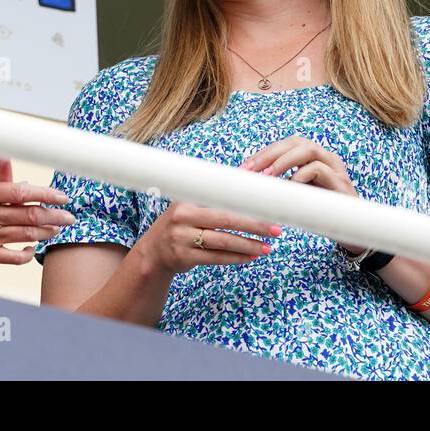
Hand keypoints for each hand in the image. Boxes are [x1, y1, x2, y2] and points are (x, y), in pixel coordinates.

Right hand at [0, 150, 73, 273]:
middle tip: (69, 215)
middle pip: (29, 215)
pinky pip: (11, 256)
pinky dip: (25, 254)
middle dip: (54, 215)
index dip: (45, 194)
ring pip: (24, 234)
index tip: (61, 195)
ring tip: (58, 229)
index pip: (21, 192)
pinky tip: (33, 250)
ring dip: (45, 232)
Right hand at [134, 201, 280, 275]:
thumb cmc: (180, 225)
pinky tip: (251, 257)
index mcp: (188, 200)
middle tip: (276, 229)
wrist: (153, 253)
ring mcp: (182, 238)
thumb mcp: (191, 206)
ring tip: (267, 248)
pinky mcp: (184, 257)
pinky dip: (236, 258)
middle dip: (254, 225)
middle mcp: (183, 217)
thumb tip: (247, 172)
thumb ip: (216, 193)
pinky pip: (216, 258)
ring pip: (223, 242)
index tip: (268, 207)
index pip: (222, 198)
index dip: (246, 203)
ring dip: (248, 245)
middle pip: (225, 219)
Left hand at [240, 135, 360, 252]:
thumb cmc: (320, 213)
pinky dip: (299, 176)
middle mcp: (326, 158)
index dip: (264, 153)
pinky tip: (289, 189)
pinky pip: (318, 169)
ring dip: (283, 161)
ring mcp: (336, 168)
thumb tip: (249, 185)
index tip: (243, 168)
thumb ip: (280, 186)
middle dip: (269, 154)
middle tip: (250, 170)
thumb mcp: (297, 196)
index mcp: (314, 157)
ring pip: (308, 149)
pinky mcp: (341, 184)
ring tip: (267, 176)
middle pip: (296, 142)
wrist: (352, 233)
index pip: (286, 145)